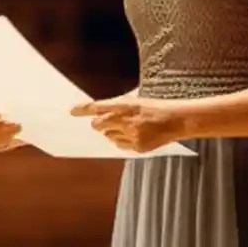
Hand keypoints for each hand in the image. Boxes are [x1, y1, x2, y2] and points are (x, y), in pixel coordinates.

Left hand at [71, 97, 186, 153]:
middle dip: (98, 124)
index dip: (83, 109)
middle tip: (103, 123)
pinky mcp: (137, 146)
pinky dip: (122, 141)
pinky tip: (134, 135)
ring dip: (111, 133)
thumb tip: (98, 112)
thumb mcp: (135, 101)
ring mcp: (132, 134)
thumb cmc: (155, 108)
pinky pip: (119, 145)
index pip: (98, 106)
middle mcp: (126, 119)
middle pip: (98, 124)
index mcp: (125, 104)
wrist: (176, 119)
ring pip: (108, 136)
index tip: (71, 111)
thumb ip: (116, 107)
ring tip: (128, 127)